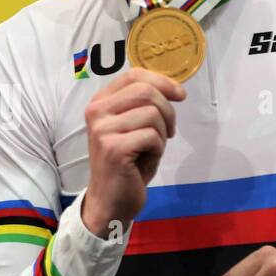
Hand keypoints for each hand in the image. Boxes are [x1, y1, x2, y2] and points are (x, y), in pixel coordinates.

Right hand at [81, 68, 184, 238]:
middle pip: (146, 91)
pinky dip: (157, 149)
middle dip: (167, 110)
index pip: (133, 75)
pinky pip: (151, 136)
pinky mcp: (113, 148)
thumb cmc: (127, 163)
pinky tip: (146, 160)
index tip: (179, 95)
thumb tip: (173, 88)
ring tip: (151, 149)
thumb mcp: (133, 127)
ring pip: (152, 114)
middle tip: (168, 131)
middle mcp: (96, 112)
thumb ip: (143, 105)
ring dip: (161, 133)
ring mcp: (102, 130)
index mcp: (100, 102)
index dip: (162, 81)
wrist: (111, 200)